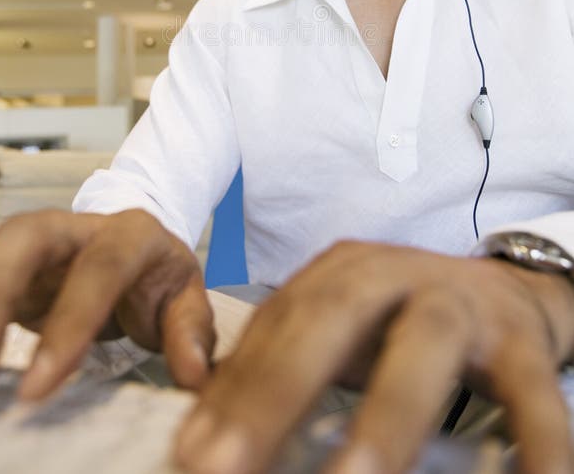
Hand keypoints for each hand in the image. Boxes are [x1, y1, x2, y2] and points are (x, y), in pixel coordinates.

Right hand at [0, 208, 213, 399]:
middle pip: (22, 245)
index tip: (40, 386)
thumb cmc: (154, 277)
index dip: (70, 322)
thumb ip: (190, 332)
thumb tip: (194, 375)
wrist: (128, 246)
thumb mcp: (183, 297)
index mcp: (128, 233)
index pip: (101, 268)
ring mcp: (26, 243)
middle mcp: (69, 228)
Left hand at [175, 240, 573, 473]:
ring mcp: (461, 305)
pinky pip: (531, 396)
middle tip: (228, 467)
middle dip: (280, 389)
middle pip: (334, 315)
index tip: (192, 457)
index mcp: (343, 273)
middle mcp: (398, 276)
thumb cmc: (401, 321)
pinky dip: (535, 446)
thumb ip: (275, 369)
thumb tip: (197, 437)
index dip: (234, 388)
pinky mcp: (521, 343)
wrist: (502, 290)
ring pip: (424, 347)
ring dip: (386, 419)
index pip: (278, 323)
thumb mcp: (337, 331)